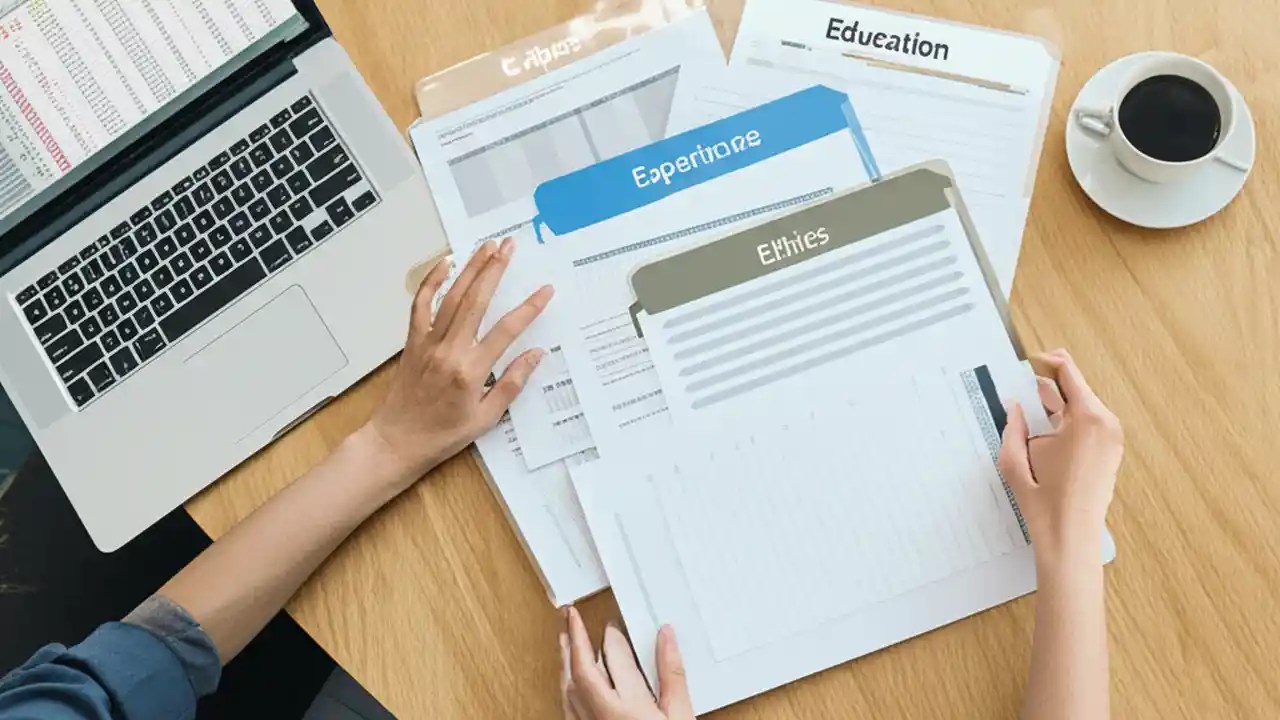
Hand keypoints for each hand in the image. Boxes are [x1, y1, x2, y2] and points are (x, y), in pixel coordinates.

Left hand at [365, 238, 552, 483]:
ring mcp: (428, 342)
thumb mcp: (486, 418)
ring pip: (452, 297)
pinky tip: (446, 262)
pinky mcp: (413, 341)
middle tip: (511, 246)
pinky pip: (421, 304)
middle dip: (495, 270)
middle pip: (476, 301)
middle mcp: (449, 351)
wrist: (397, 440)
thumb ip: (511, 383)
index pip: (506, 331)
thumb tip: (536, 354)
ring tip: (488, 247)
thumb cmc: (443, 435)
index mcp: (471, 372)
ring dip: (471, 268)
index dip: (528, 308)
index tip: (545, 290)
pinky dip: (432, 281)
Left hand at [561, 607, 694, 719]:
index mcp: (628, 707)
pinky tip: (568, 679)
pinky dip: (566, 685)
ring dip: (566, 659)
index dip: (612, 636)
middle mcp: (602, 715)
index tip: (613, 623)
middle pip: (581, 669)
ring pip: (568, 688)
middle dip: (576, 639)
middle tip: (572, 615)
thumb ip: (672, 675)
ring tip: (564, 638)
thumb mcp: (680, 716)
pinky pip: (566, 706)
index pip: (615, 658)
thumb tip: (666, 636)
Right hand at [999, 349, 1122, 563]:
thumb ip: (1013, 425)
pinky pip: (1090, 422)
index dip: (1046, 361)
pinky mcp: (1112, 451)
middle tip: (1026, 381)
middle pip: (1077, 387)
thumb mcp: (1015, 459)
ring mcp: (1112, 437)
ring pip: (1083, 404)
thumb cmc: (1044, 501)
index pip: (1068, 372)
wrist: (1071, 537)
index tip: (1029, 360)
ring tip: (1035, 405)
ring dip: (1060, 402)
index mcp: (1086, 418)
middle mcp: (1105, 423)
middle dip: (1051, 383)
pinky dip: (1070, 418)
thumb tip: (1016, 406)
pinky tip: (1049, 427)